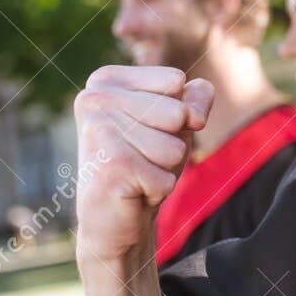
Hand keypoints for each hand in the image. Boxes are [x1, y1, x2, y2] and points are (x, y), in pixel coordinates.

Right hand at [74, 65, 214, 260]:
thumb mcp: (176, 124)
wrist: (112, 215)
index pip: (176, 81)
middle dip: (174, 143)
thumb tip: (201, 97)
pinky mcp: (110, 166)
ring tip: (137, 173)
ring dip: (166, 168)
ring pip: (175, 147)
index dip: (179, 114)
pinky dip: (158, 189)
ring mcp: (99, 131)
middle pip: (179, 113)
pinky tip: (132, 190)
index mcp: (106, 79)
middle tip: (143, 157)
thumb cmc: (144, 161)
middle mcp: (95, 99)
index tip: (150, 130)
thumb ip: (194, 99)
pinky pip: (167, 177)